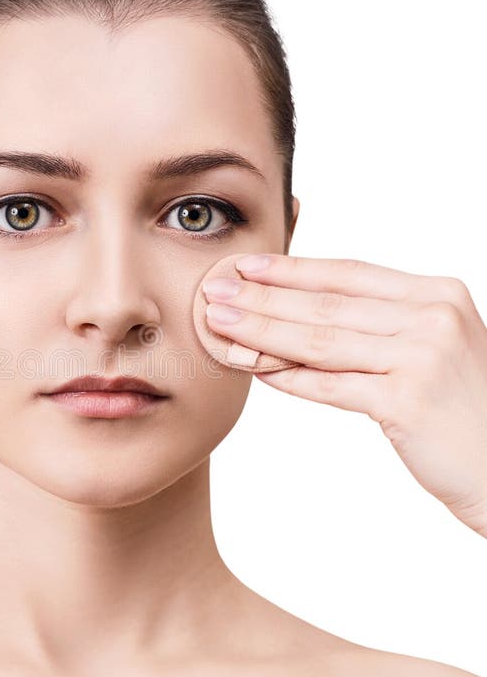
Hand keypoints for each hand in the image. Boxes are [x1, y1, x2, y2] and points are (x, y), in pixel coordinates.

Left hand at [202, 253, 486, 537]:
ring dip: (264, 332)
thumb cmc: (463, 410)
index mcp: (437, 294)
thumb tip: (297, 321)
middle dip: (264, 297)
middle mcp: (433, 317)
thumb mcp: (428, 351)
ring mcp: (423, 357)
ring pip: (322, 341)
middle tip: (215, 292)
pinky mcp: (408, 401)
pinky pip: (332, 385)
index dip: (292, 269)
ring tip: (222, 325)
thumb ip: (377, 329)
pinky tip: (256, 368)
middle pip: (327, 304)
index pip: (348, 274)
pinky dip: (290, 378)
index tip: (246, 266)